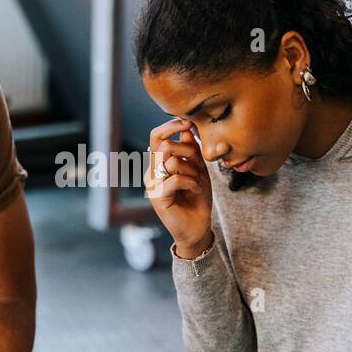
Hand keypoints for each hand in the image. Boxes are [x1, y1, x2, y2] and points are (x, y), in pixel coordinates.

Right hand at [145, 117, 212, 257]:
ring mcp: (152, 185)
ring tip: (198, 181)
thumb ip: (191, 150)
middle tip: (199, 165)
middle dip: (188, 151)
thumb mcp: (198, 170)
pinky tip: (196, 190)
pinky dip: (192, 182)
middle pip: (164, 145)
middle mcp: (151, 172)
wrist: (197, 228)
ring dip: (192, 170)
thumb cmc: (197, 199)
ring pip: (171, 160)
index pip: (156, 137)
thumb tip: (187, 127)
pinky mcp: (157, 197)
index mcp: (159, 164)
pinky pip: (176, 178)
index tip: (189, 123)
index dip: (171, 126)